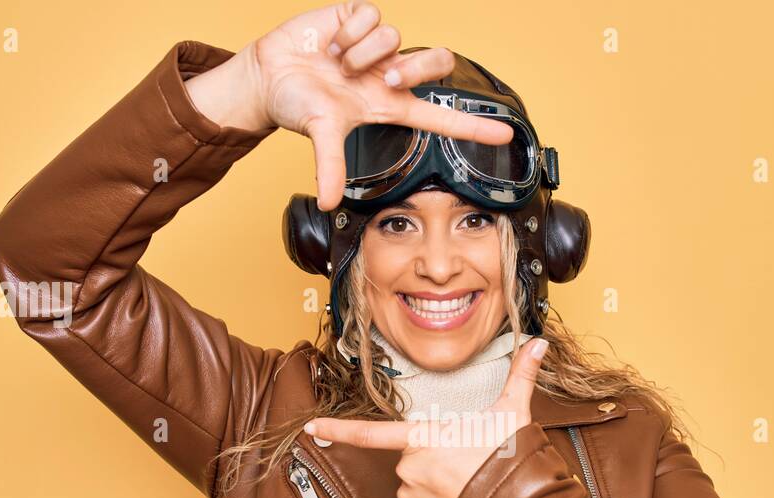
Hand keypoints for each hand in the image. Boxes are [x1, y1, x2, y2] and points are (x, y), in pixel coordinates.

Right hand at [189, 1, 513, 210]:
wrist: (268, 74)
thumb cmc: (298, 105)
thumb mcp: (317, 133)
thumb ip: (329, 165)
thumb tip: (327, 203)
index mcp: (389, 106)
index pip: (441, 118)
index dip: (472, 126)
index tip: (505, 134)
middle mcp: (390, 74)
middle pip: (434, 63)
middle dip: (414, 68)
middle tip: (384, 79)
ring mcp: (377, 46)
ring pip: (394, 38)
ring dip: (362, 54)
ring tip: (337, 65)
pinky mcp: (358, 17)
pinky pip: (370, 16)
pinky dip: (348, 32)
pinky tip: (331, 44)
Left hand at [303, 337, 550, 497]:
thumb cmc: (514, 463)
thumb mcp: (514, 414)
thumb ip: (521, 376)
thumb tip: (540, 343)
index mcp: (424, 440)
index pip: (372, 433)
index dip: (338, 428)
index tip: (309, 427)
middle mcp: (411, 471)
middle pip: (411, 458)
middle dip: (434, 458)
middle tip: (468, 461)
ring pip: (415, 486)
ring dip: (436, 484)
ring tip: (469, 484)